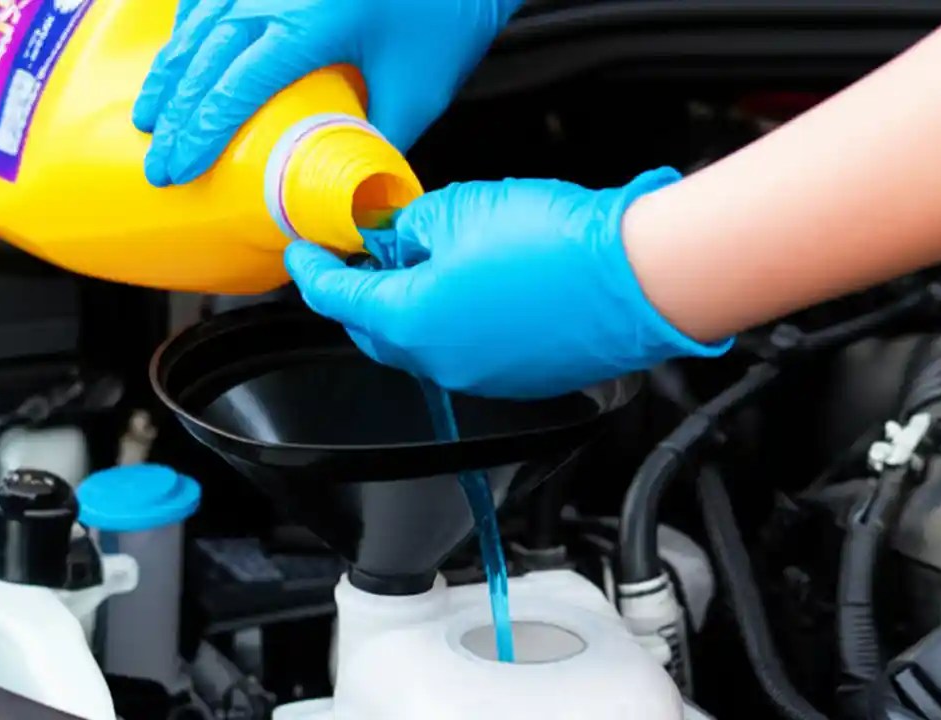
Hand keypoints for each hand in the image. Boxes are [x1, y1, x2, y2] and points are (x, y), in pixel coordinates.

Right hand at [133, 0, 521, 186]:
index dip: (200, 135)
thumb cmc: (446, 16)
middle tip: (156, 161)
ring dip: (171, 72)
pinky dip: (191, 25)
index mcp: (309, 25)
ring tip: (149, 114)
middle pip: (205, 58)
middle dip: (173, 114)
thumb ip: (376, 144)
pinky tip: (181, 50)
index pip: (236, 89)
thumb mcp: (417, 93)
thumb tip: (348, 190)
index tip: (177, 170)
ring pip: (201, 23)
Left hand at [282, 168, 733, 398]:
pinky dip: (456, 324)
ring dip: (413, 307)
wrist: (636, 277)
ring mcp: (480, 378)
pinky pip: (467, 353)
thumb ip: (410, 226)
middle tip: (362, 257)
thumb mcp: (461, 208)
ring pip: (423, 344)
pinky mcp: (518, 381)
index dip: (313, 271)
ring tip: (430, 260)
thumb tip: (396, 235)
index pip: (338, 300)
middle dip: (361, 294)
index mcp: (412, 320)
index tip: (303, 254)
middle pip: (376, 331)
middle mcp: (440, 363)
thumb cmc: (558, 243)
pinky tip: (476, 288)